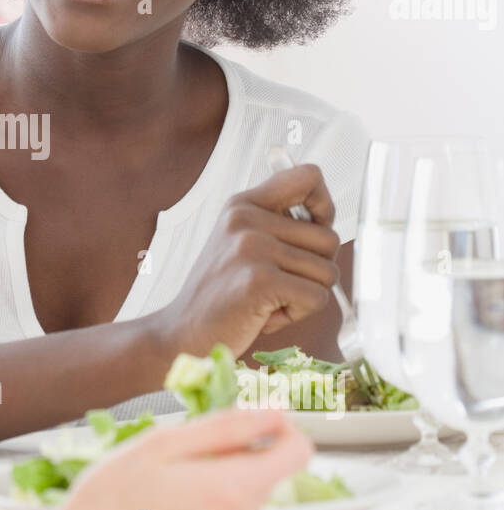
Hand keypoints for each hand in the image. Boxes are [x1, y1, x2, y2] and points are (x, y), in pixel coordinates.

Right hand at [33, 407, 311, 509]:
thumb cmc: (113, 495)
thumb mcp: (163, 443)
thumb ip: (227, 426)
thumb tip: (276, 413)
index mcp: (235, 488)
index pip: (299, 451)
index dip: (281, 429)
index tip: (251, 423)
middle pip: (263, 475)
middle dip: (234, 457)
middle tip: (179, 457)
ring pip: (240, 500)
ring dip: (215, 485)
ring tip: (164, 488)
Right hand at [157, 163, 340, 359]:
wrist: (181, 332)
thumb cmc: (220, 294)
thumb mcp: (239, 244)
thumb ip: (275, 225)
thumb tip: (327, 220)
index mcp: (243, 205)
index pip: (308, 176)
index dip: (325, 206)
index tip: (313, 230)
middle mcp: (246, 219)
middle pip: (329, 239)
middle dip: (315, 270)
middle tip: (278, 285)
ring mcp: (252, 247)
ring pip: (327, 272)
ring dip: (305, 296)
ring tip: (268, 300)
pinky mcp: (260, 280)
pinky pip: (318, 298)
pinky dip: (299, 314)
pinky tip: (266, 314)